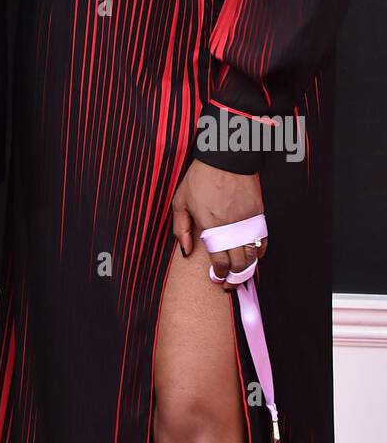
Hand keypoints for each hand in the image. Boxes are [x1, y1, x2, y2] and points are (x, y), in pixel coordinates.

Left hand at [172, 159, 265, 291]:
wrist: (225, 158)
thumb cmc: (199, 178)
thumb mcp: (181, 201)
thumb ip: (181, 229)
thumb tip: (186, 251)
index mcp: (211, 226)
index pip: (220, 262)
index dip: (220, 275)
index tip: (217, 279)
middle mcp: (231, 227)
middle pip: (239, 264)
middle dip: (235, 279)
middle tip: (230, 285)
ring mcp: (247, 221)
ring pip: (253, 255)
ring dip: (248, 268)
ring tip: (242, 274)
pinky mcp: (258, 214)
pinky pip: (262, 239)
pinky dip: (260, 251)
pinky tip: (254, 255)